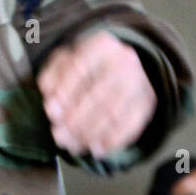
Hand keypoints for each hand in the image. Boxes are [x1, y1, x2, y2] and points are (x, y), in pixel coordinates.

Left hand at [38, 30, 156, 157]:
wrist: (125, 70)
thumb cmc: (89, 68)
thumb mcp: (68, 61)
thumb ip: (53, 73)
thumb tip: (47, 91)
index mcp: (102, 45)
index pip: (80, 67)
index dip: (63, 91)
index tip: (50, 110)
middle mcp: (125, 61)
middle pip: (97, 94)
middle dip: (74, 119)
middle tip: (58, 135)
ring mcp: (139, 83)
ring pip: (112, 113)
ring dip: (89, 134)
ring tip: (71, 145)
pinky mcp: (147, 103)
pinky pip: (130, 126)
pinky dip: (111, 141)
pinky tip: (96, 149)